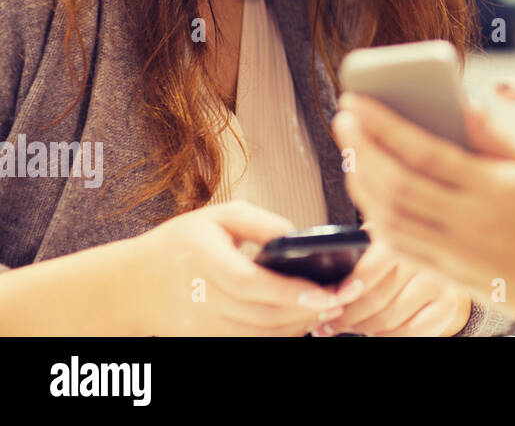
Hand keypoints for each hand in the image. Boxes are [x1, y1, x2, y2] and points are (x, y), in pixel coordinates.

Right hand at [123, 201, 365, 335]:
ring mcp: (200, 325)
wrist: (131, 285)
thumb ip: (261, 222)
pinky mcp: (203, 340)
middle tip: (340, 300)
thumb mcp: (219, 216)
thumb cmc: (180, 244)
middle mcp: (200, 296)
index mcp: (204, 258)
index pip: (252, 283)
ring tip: (324, 309)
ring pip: (259, 334)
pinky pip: (247, 342)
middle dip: (306, 311)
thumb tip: (298, 236)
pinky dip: (275, 335)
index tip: (325, 291)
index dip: (291, 291)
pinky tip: (296, 321)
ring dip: (296, 326)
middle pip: (262, 314)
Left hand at [310, 232, 472, 336]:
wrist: (437, 261)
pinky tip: (372, 333)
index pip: (372, 267)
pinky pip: (409, 332)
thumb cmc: (394, 253)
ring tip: (343, 327)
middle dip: (346, 315)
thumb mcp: (376, 241)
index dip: (348, 288)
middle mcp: (425, 257)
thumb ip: (357, 251)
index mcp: (404, 236)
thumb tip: (325, 278)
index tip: (329, 301)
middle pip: (377, 298)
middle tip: (326, 323)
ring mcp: (440, 282)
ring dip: (361, 328)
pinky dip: (385, 336)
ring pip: (389, 318)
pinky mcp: (447, 306)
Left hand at [334, 93, 514, 328]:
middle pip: (398, 184)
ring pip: (390, 218)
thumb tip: (464, 104)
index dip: (384, 125)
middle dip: (362, 149)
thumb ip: (498, 138)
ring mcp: (456, 253)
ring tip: (352, 153)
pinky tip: (368, 197)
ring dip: (361, 183)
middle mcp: (470, 223)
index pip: (425, 152)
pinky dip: (376, 221)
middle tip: (343, 119)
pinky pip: (399, 248)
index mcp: (494, 189)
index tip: (357, 101)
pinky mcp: (449, 276)